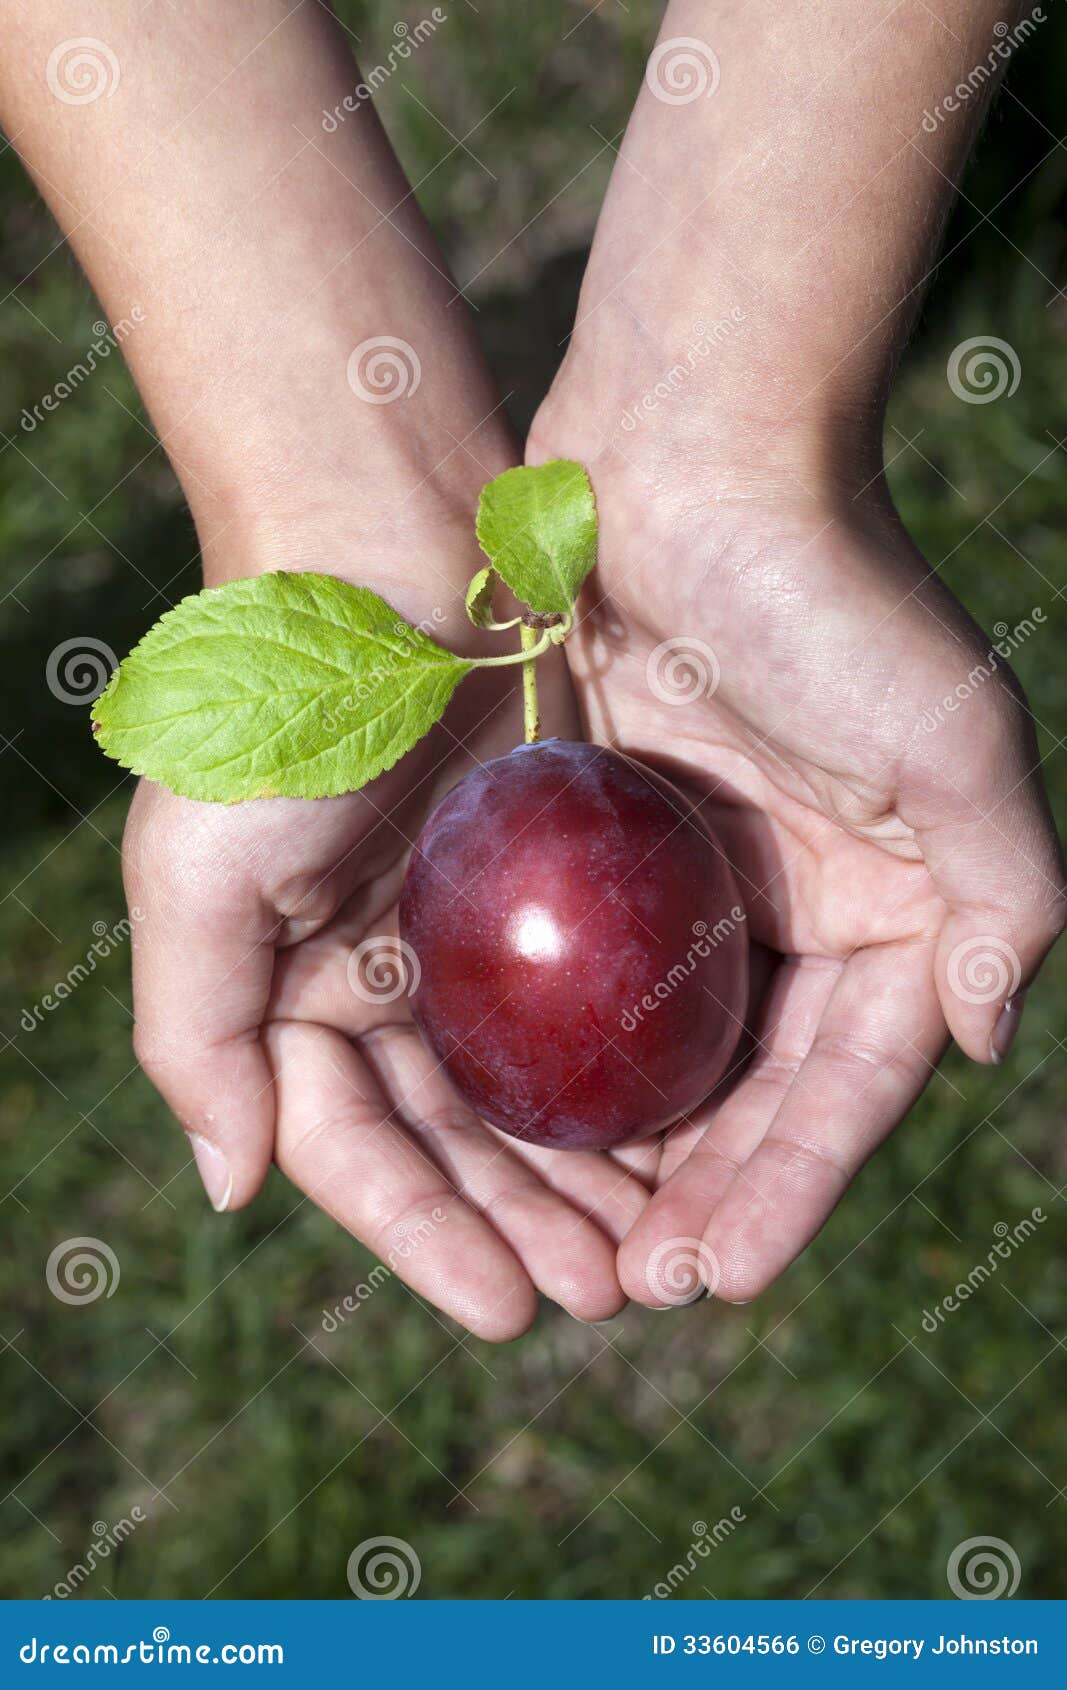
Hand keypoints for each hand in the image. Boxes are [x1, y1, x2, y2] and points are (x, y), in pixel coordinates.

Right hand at [123, 554, 649, 1339]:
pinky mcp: (549, 884)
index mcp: (288, 998)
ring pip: (531, 1092)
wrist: (388, 554)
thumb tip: (233, 1189)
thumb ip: (195, 1036)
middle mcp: (378, 983)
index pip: (357, 1153)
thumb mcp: (198, 873)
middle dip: (523, 1228)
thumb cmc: (281, 714)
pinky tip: (685, 1131)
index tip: (506, 1315)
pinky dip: (630, 1074)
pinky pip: (594, 1008)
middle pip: (456, 1144)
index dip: (426, 1239)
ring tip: (653, 1249)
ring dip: (585, 1176)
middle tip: (607, 1294)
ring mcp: (467, 937)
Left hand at [528, 409, 1064, 1304]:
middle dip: (705, 1197)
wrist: (696, 452)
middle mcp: (798, 905)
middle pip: (750, 1090)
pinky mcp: (607, 840)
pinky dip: (559, 1055)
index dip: (791, 1187)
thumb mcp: (956, 747)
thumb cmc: (833, 594)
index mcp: (891, 904)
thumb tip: (988, 1039)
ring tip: (572, 1249)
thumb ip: (1001, 901)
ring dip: (625, 1154)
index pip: (846, 1084)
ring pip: (661, 1052)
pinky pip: (579, 976)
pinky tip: (513, 1128)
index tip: (722, 1277)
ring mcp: (696, 880)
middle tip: (634, 1288)